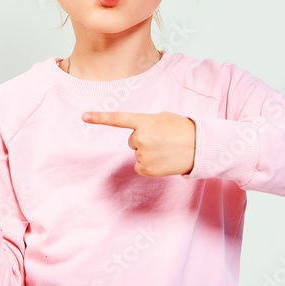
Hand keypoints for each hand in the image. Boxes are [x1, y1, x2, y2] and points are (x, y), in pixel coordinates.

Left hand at [81, 111, 195, 176]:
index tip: (84, 116)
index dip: (100, 117)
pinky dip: (149, 165)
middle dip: (144, 140)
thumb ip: (146, 123)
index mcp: (145, 121)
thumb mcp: (163, 118)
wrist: (200, 147)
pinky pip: (140, 167)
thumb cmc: (183, 129)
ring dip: (148, 152)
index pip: (118, 119)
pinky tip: (163, 161)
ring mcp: (143, 155)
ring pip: (137, 154)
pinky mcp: (146, 169)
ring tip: (166, 149)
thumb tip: (137, 135)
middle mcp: (141, 138)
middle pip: (131, 140)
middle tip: (162, 140)